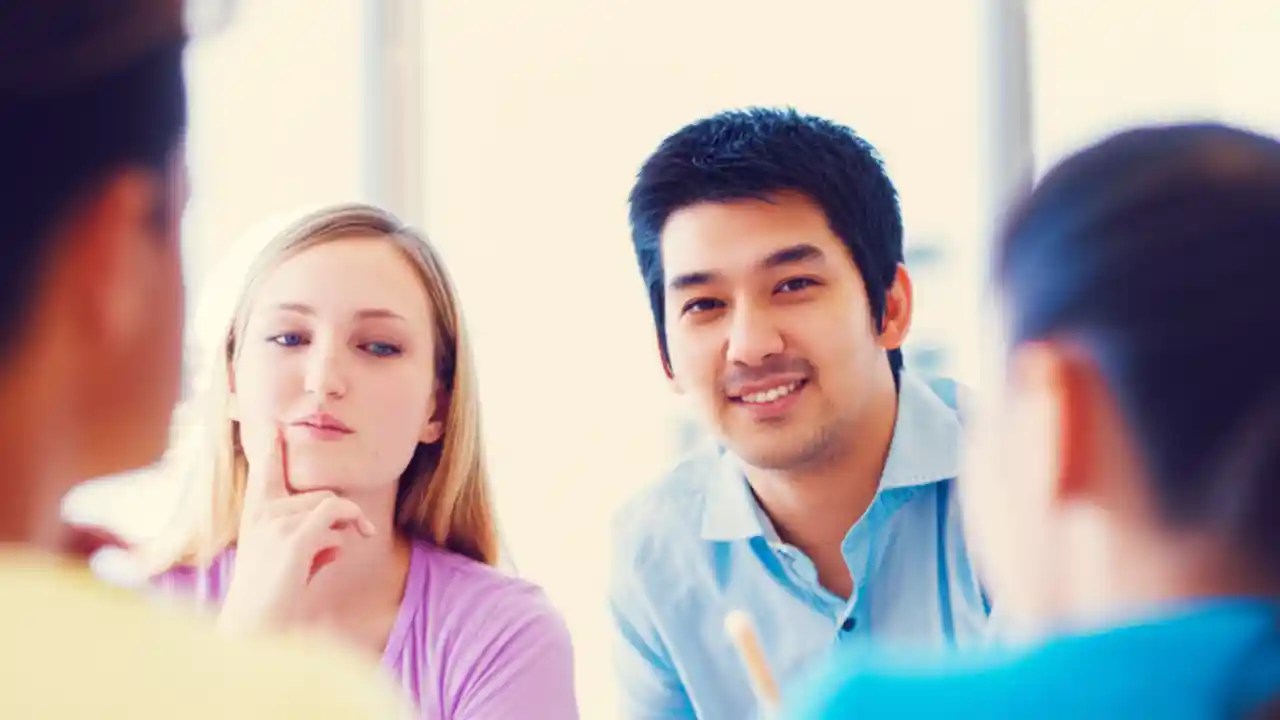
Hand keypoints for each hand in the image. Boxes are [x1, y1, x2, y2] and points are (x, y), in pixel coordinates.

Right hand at [218, 426, 374, 634]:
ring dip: (341, 531)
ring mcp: (277, 523)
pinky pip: (336, 513)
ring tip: (324, 559)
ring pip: (332, 505)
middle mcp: (263, 512)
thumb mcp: (290, 563)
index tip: (275, 423)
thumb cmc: (272, 600)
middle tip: (333, 548)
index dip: (272, 446)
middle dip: (337, 517)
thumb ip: (311, 542)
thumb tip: (341, 539)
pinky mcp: (295, 539)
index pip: (265, 470)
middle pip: (319, 493)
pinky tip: (355, 541)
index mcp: (255, 514)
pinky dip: (352, 524)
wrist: (254, 628)